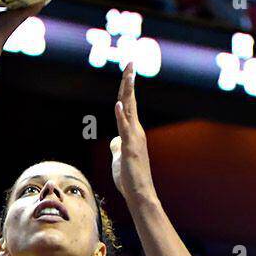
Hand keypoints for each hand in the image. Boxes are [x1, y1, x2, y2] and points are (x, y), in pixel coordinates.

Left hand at [111, 61, 155, 202]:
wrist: (140, 194)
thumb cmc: (130, 178)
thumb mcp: (120, 158)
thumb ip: (117, 146)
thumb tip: (115, 139)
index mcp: (132, 132)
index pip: (129, 104)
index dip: (127, 87)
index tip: (128, 69)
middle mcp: (136, 131)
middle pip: (130, 101)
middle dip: (129, 81)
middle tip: (130, 61)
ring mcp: (134, 139)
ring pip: (129, 111)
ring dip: (128, 92)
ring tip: (128, 74)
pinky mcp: (130, 149)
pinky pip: (124, 130)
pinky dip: (121, 117)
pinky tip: (118, 105)